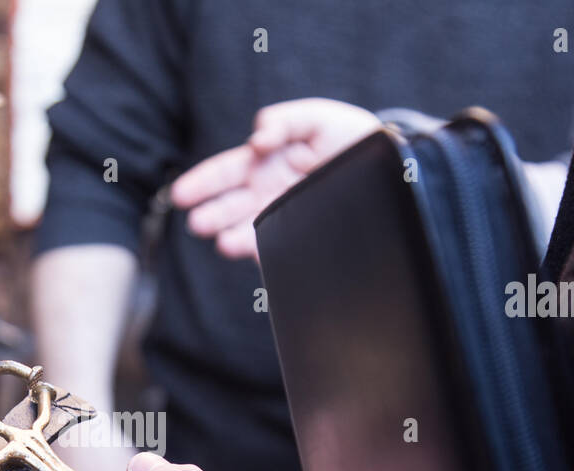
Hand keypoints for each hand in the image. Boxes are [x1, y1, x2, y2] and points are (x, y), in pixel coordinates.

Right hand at [171, 98, 380, 259]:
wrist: (391, 166)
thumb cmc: (350, 138)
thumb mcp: (318, 118)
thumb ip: (284, 121)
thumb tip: (256, 138)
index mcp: (264, 163)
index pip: (225, 173)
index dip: (202, 183)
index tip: (182, 194)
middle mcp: (267, 193)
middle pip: (231, 205)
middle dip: (212, 214)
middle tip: (196, 222)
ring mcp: (283, 216)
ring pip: (249, 228)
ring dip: (233, 234)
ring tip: (220, 240)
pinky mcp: (301, 236)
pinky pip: (275, 246)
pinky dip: (259, 249)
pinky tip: (247, 250)